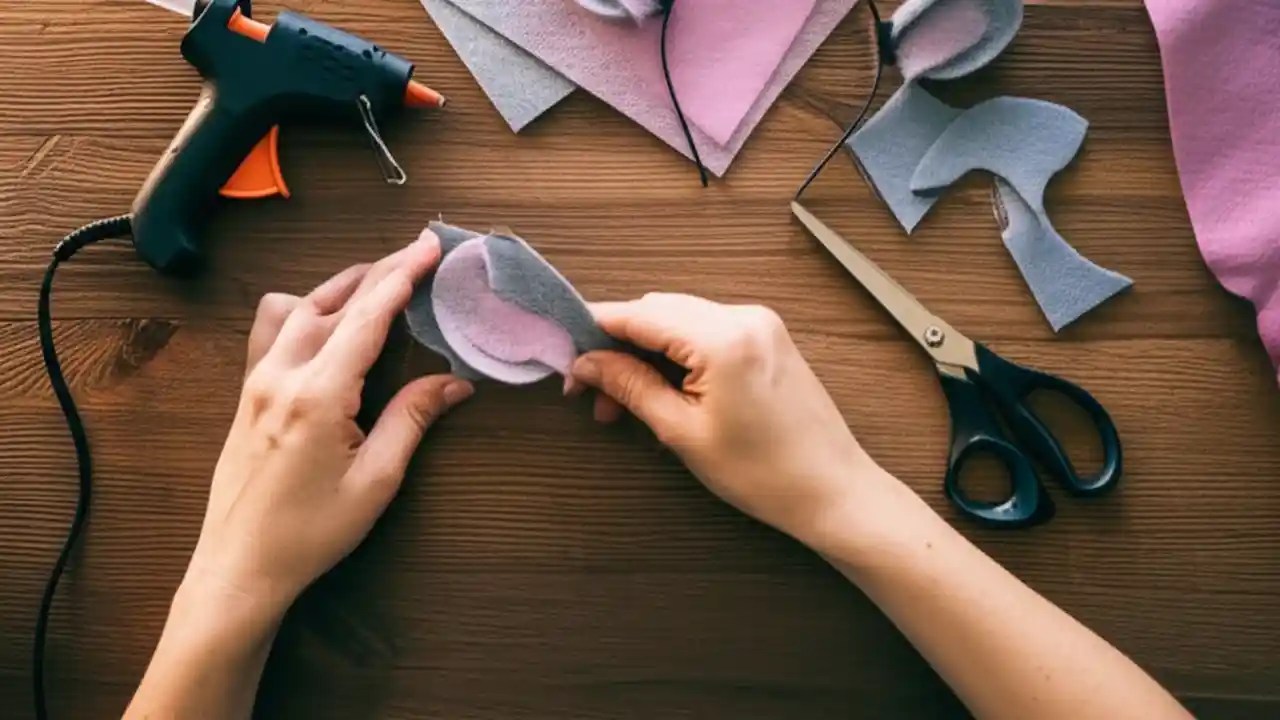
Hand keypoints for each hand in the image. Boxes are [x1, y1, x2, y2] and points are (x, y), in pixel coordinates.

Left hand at [185, 232, 473, 613]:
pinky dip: (307, 310)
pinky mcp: (247, 394)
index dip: (402, 277)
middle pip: (333, 301)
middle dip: (379, 272)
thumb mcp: (376, 480)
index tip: (429, 248)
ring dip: (342, 287)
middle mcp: (281, 376)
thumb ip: (411, 420)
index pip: (366, 317)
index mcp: (317, 395)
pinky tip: (327, 320)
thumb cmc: (310, 533)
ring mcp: (257, 382)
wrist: (240, 567)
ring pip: (298, 308)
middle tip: (417, 254)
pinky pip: (274, 331)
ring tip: (379, 281)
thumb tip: (453, 383)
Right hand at [569, 293, 893, 544]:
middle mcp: (743, 316)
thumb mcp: (682, 433)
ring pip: (680, 320)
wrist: (833, 490)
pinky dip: (677, 354)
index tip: (563, 355)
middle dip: (618, 348)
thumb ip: (631, 387)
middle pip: (657, 312)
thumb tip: (586, 363)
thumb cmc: (763, 473)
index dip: (593, 331)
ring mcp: (760, 323)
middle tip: (592, 394)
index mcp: (722, 337)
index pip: (638, 315)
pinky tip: (662, 391)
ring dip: (646, 353)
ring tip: (624, 404)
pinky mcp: (768, 337)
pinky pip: (707, 331)